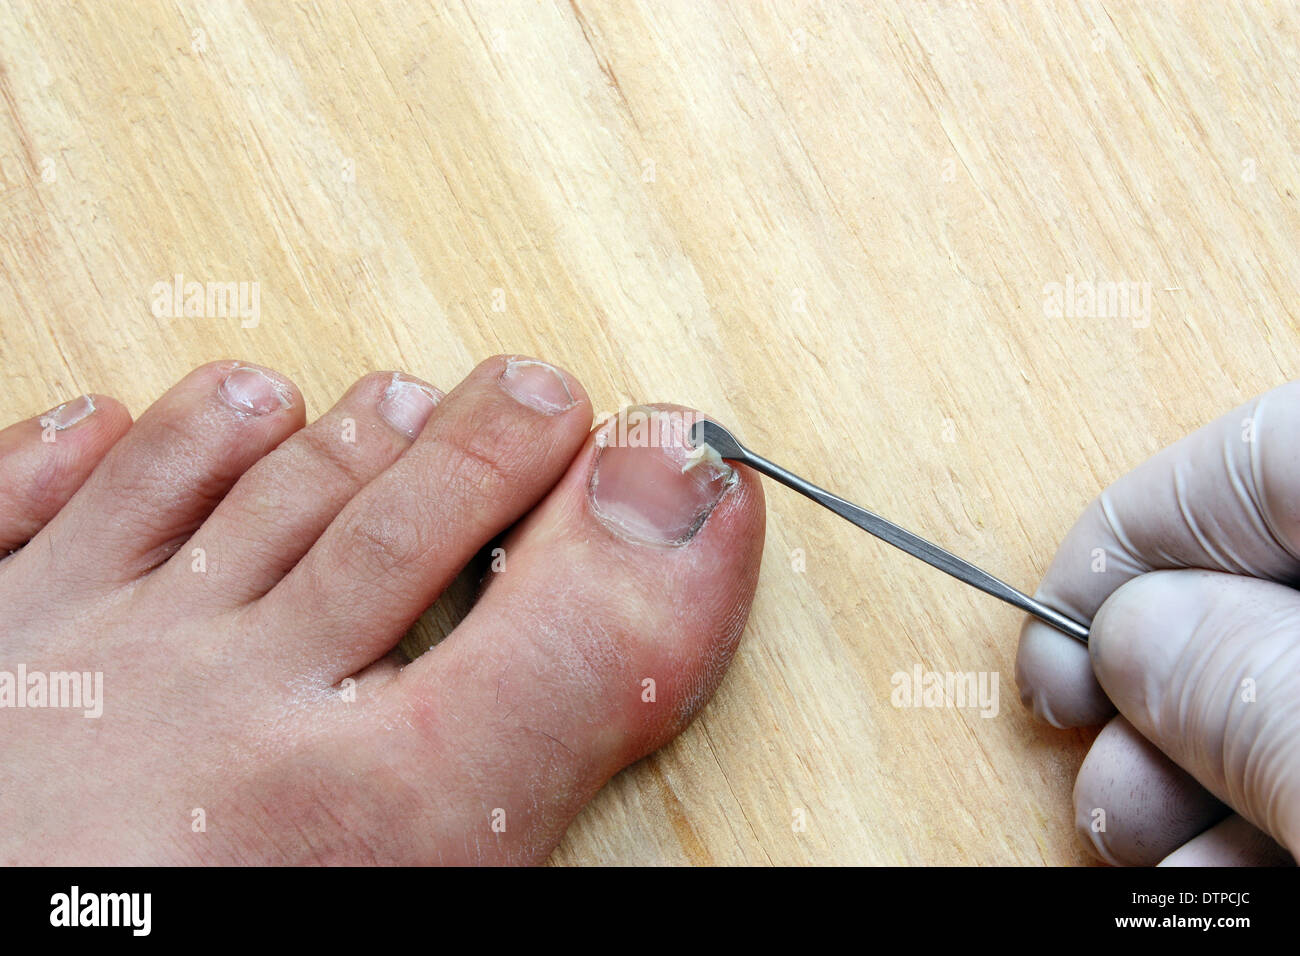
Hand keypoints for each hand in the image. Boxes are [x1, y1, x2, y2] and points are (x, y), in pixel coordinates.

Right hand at [1016, 381, 1299, 865]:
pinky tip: (1214, 859)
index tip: (1051, 636)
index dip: (1126, 543)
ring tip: (1140, 835)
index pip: (1254, 459)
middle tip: (1096, 753)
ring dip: (1187, 761)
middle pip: (1257, 579)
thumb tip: (1134, 640)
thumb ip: (1257, 693)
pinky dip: (1264, 804)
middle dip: (1149, 678)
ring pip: (1284, 672)